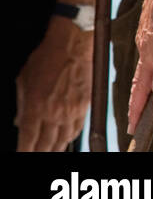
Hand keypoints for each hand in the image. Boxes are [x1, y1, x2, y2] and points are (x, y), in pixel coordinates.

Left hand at [14, 18, 91, 150]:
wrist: (74, 43)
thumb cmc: (48, 56)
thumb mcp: (24, 80)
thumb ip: (22, 105)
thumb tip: (19, 121)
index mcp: (36, 108)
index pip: (28, 141)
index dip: (24, 151)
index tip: (21, 154)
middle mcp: (55, 113)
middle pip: (46, 145)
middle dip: (39, 153)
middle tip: (35, 155)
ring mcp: (72, 110)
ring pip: (63, 140)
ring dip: (55, 148)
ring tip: (50, 152)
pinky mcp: (85, 104)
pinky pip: (78, 128)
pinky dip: (70, 137)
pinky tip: (65, 139)